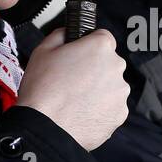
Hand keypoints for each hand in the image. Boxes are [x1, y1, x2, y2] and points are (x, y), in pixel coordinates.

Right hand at [17, 28, 128, 151]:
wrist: (44, 128)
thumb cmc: (42, 90)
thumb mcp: (42, 50)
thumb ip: (61, 35)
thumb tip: (68, 33)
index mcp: (100, 47)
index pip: (103, 37)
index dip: (88, 46)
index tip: (79, 56)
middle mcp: (116, 68)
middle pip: (108, 63)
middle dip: (93, 70)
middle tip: (71, 81)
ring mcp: (120, 93)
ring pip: (110, 86)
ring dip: (97, 90)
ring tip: (74, 100)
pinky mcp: (119, 115)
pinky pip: (110, 107)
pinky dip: (99, 110)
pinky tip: (80, 113)